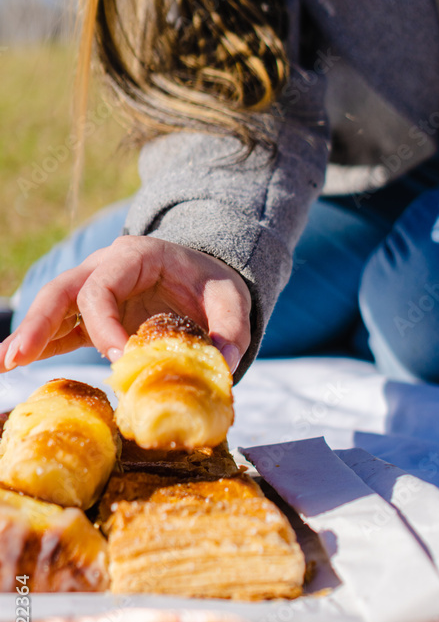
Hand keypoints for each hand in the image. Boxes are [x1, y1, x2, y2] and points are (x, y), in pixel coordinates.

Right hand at [0, 236, 250, 374]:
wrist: (208, 278)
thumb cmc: (215, 285)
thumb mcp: (233, 300)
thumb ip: (232, 330)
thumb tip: (223, 366)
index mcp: (137, 256)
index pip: (104, 285)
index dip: (103, 323)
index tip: (116, 358)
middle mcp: (107, 267)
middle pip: (63, 290)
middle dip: (39, 323)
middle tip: (19, 356)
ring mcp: (95, 289)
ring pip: (54, 307)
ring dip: (30, 335)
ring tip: (3, 363)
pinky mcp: (94, 315)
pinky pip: (62, 328)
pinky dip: (41, 344)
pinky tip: (14, 362)